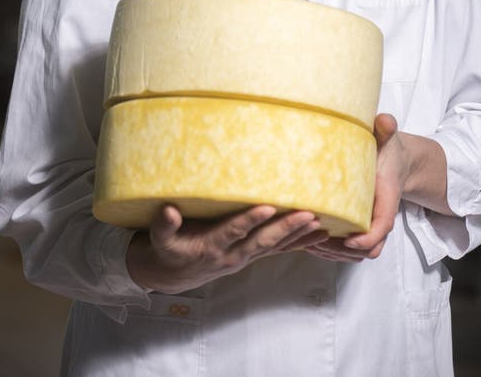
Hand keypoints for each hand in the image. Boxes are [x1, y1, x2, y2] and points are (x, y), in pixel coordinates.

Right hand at [127, 204, 325, 293]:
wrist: (174, 274)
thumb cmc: (168, 249)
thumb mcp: (160, 239)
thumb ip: (164, 225)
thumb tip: (168, 211)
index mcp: (211, 246)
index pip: (233, 231)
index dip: (249, 220)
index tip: (267, 207)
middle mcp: (232, 254)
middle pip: (262, 241)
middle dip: (286, 228)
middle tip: (308, 214)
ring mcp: (244, 257)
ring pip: (275, 247)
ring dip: (297, 236)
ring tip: (319, 223)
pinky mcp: (251, 256)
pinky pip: (278, 250)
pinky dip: (298, 243)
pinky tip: (317, 235)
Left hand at [308, 113, 407, 262]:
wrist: (396, 161)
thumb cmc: (387, 149)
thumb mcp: (387, 137)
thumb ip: (386, 129)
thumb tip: (385, 120)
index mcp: (388, 197)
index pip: (383, 226)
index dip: (367, 238)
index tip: (349, 240)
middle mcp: (380, 216)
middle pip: (367, 249)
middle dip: (342, 251)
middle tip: (315, 242)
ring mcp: (369, 225)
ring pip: (356, 254)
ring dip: (334, 254)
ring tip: (307, 244)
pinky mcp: (358, 227)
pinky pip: (349, 249)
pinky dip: (331, 251)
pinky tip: (309, 242)